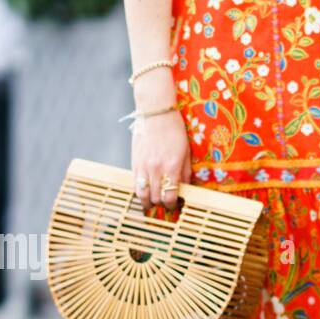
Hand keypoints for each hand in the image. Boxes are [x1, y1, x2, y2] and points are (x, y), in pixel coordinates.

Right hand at [130, 70, 190, 210]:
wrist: (156, 113)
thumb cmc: (174, 131)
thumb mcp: (186, 152)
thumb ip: (185, 172)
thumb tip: (184, 188)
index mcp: (172, 167)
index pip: (170, 196)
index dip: (172, 205)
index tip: (174, 205)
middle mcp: (156, 169)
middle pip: (156, 198)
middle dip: (161, 204)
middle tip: (165, 203)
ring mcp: (143, 166)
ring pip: (143, 194)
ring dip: (148, 201)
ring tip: (152, 203)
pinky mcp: (134, 162)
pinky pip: (135, 184)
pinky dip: (139, 191)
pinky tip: (144, 192)